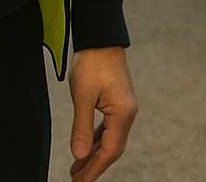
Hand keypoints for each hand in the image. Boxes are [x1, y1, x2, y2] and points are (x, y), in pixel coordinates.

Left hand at [67, 46, 137, 180]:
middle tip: (77, 180)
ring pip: (111, 139)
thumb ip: (82, 128)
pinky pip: (109, 128)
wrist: (101, 38)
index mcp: (122, 113)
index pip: (109, 151)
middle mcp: (128, 113)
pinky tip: (87, 147)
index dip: (95, 169)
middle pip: (113, 149)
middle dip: (95, 166)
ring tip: (78, 168)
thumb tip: (80, 155)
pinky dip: (98, 140)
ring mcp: (124, 108)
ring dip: (95, 154)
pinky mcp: (118, 102)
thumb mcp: (82, 96)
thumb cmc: (92, 62)